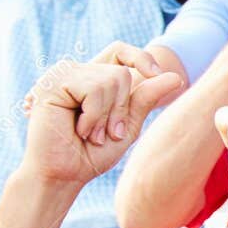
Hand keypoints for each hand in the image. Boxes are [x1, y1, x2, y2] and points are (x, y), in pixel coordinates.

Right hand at [22, 56, 180, 185]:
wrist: (64, 175)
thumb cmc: (92, 153)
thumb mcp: (128, 125)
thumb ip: (146, 98)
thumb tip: (175, 76)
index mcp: (93, 78)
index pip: (120, 52)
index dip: (140, 58)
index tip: (155, 73)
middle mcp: (77, 72)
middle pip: (122, 73)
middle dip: (121, 109)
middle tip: (105, 134)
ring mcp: (62, 75)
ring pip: (111, 79)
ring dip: (106, 116)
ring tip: (89, 134)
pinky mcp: (52, 83)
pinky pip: (94, 89)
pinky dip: (93, 116)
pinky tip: (78, 130)